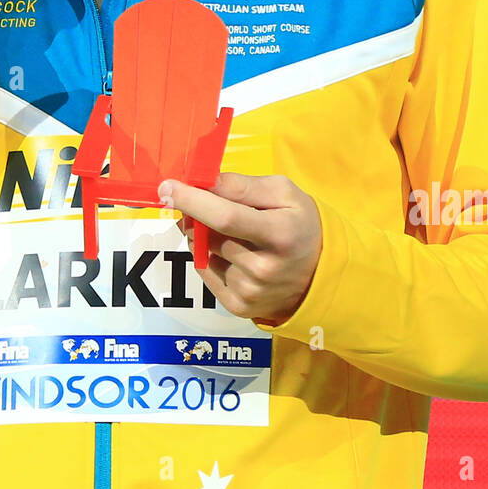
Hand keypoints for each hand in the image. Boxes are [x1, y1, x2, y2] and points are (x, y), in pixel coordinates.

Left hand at [158, 172, 322, 326]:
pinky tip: (230, 253)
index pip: (225, 217)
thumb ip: (244, 186)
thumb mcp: (284, 193)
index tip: (167, 187)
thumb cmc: (300, 224)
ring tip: (229, 232)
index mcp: (279, 234)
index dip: (192, 200)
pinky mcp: (238, 306)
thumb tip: (205, 181)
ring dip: (204, 237)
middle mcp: (263, 268)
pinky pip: (206, 273)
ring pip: (204, 253)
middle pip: (210, 235)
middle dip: (196, 215)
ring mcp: (249, 291)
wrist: (321, 276)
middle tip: (201, 205)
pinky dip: (209, 258)